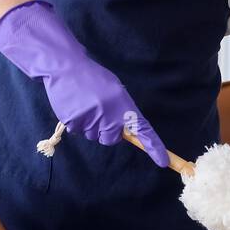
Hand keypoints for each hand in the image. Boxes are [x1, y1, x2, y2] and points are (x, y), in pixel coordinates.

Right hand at [0, 0, 168, 166]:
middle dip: (107, 132)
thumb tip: (124, 130)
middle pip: (111, 139)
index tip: (163, 161)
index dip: (154, 146)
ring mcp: (91, 120)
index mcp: (124, 105)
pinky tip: (75, 107)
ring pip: (93, 136)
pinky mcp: (74, 122)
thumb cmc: (93, 78)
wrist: (66, 67)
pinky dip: (77, 123)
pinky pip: (78, 132)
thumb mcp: (115, 90)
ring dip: (90, 126)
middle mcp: (110, 115)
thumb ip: (122, 110)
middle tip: (100, 112)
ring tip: (85, 105)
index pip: (142, 129)